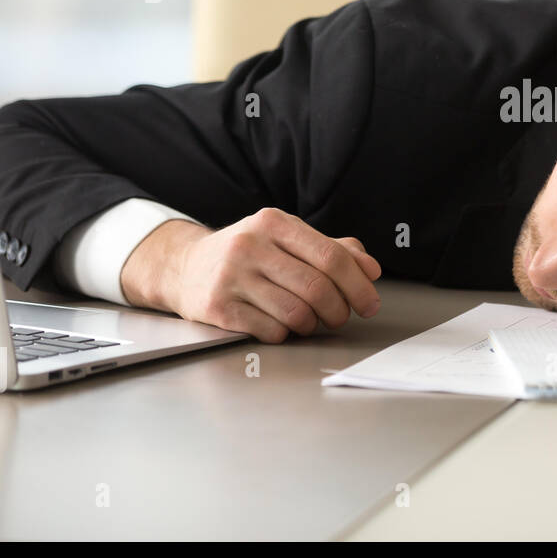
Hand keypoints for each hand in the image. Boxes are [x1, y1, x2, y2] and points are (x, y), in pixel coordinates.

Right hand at [120, 207, 381, 341]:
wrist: (185, 266)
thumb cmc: (249, 255)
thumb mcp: (286, 239)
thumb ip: (333, 249)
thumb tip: (371, 269)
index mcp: (274, 223)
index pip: (331, 256)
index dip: (358, 284)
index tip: (370, 303)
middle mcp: (251, 245)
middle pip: (317, 287)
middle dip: (339, 310)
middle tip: (341, 317)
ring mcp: (231, 276)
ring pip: (296, 312)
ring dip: (313, 325)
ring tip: (310, 321)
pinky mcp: (217, 307)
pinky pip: (270, 330)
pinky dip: (286, 334)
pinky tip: (281, 326)